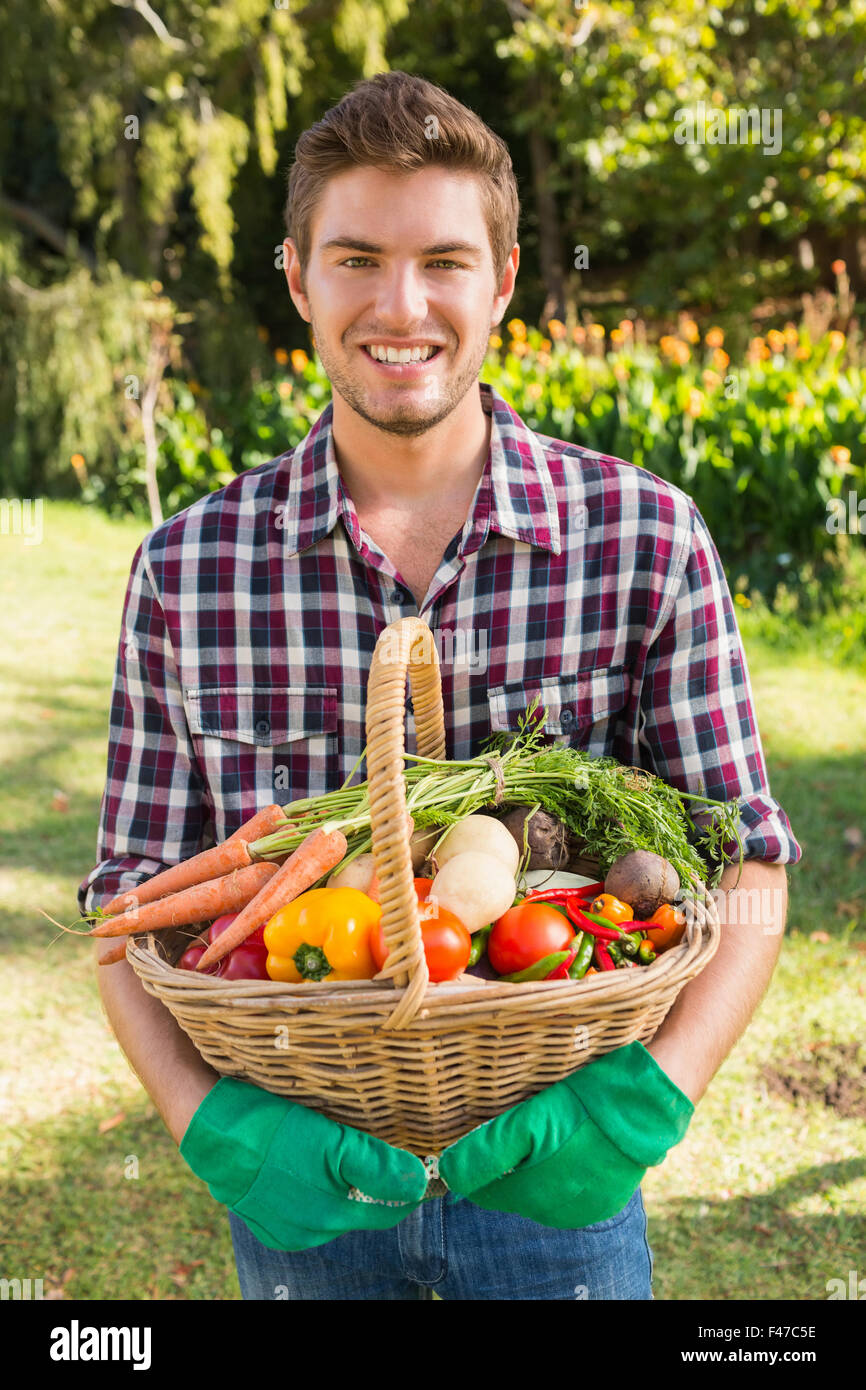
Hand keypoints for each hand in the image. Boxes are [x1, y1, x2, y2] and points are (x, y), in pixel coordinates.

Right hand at [180, 1078, 428, 1249]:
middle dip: (374, 1183)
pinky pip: (306, 1210)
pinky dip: (314, 1190)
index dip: (409, 1184)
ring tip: (332, 1150)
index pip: (392, 1208)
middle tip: (373, 1145)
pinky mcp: (267, 1223)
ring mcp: (288, 1230)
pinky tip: (303, 1164)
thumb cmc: (270, 1130)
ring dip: (342, 1185)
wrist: (211, 1133)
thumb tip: (418, 1180)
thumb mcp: (330, 1139)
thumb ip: (375, 1164)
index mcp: (331, 1213)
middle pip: (363, 1208)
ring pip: (335, 1208)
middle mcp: (312, 1231)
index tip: (420, 1162)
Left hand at [438, 1041, 693, 1228]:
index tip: (475, 1143)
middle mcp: (558, 1211)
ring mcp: (586, 1207)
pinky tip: (570, 1145)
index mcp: (535, 1195)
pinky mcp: (609, 1198)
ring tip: (547, 1133)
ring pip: (542, 1192)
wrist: (648, 1103)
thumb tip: (449, 1173)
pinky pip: (571, 1190)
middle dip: (508, 1167)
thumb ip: (487, 1150)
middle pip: (513, 1191)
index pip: (485, 1191)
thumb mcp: (530, 1119)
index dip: (475, 1167)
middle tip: (517, 1128)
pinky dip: (564, 1172)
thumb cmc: (586, 1105)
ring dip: (535, 1170)